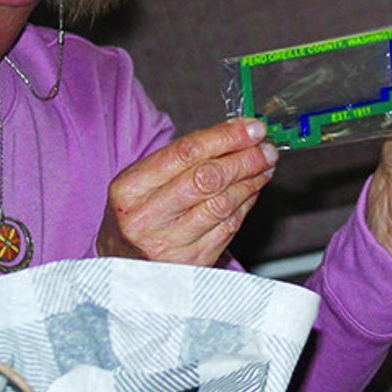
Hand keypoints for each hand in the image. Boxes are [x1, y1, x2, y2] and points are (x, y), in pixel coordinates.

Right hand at [99, 118, 279, 265]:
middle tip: (266, 149)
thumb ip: (187, 155)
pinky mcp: (193, 261)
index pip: (186, 152)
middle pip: (208, 179)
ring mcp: (170, 244)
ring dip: (252, 180)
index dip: (226, 137)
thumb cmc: (140, 212)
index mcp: (130, 189)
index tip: (253, 128)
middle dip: (245, 159)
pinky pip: (230, 225)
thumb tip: (239, 134)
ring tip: (265, 166)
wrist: (125, 263)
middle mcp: (147, 219)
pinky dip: (247, 202)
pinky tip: (253, 189)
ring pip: (223, 203)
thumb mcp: (145, 178)